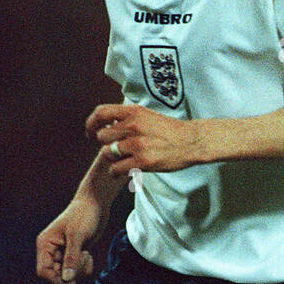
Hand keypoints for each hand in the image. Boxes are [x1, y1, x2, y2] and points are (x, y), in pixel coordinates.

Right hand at [36, 193, 105, 283]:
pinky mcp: (73, 254)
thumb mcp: (77, 236)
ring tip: (86, 254)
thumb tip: (67, 279)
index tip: (72, 278)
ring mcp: (62, 252)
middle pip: (56, 275)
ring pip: (68, 274)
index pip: (43, 271)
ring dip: (79, 269)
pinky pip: (76, 270)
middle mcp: (51, 250)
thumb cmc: (84, 215)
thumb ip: (71, 258)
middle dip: (72, 272)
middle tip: (83, 257)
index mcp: (45, 244)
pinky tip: (88, 254)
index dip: (56, 279)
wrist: (96, 204)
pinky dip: (84, 267)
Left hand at [86, 102, 205, 173]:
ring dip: (112, 158)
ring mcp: (137, 144)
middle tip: (115, 149)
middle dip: (106, 144)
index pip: (100, 113)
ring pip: (108, 153)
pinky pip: (116, 169)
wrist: (192, 141)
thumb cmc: (171, 130)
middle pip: (102, 137)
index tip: (91, 133)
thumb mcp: (148, 115)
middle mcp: (133, 126)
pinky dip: (116, 171)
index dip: (91, 124)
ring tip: (122, 160)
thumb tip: (110, 122)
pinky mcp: (142, 161)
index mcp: (133, 112)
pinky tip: (123, 170)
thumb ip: (129, 117)